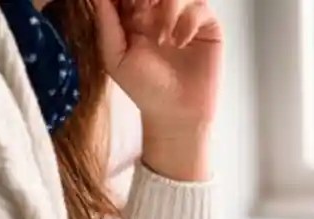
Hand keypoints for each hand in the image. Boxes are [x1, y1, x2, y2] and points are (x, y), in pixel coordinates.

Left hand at [91, 0, 220, 179]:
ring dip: (168, 8)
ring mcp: (185, 17)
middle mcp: (160, 12)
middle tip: (141, 11)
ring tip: (163, 38)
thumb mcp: (115, 57)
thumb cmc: (145, 89)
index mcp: (134, 15)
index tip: (127, 8)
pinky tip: (180, 44)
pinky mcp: (207, 27)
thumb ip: (106, 23)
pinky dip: (188, 22)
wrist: (176, 113)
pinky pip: (200, 8)